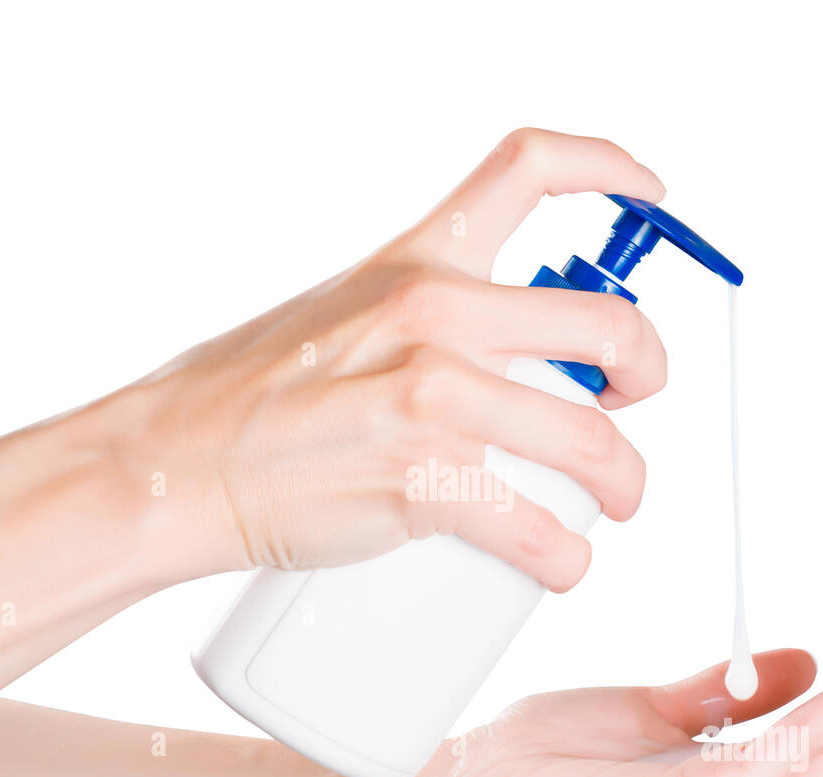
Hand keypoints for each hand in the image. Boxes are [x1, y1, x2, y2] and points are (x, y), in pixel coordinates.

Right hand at [128, 129, 667, 589]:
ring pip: (594, 443)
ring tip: (616, 506)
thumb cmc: (244, 398)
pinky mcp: (424, 484)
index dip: (611, 167)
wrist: (171, 466)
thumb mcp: (338, 314)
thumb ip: (413, 320)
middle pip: (607, 325)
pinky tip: (562, 565)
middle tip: (637, 404)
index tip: (650, 190)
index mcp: (416, 260)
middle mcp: (435, 313)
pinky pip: (542, 530)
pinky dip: (568, 559)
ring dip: (628, 485)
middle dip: (650, 370)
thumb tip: (491, 358)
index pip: (528, 166)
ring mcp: (433, 399)